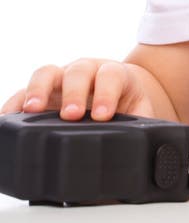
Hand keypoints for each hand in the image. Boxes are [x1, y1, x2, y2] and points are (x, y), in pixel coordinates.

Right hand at [0, 59, 154, 120]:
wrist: (119, 92)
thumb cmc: (128, 104)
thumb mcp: (140, 113)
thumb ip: (141, 128)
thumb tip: (142, 151)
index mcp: (114, 74)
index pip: (111, 75)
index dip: (106, 93)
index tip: (103, 115)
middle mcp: (86, 72)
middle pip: (78, 71)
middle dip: (74, 92)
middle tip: (71, 115)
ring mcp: (61, 80)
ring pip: (47, 73)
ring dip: (38, 90)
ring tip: (32, 111)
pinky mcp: (41, 94)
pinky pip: (22, 93)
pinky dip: (14, 104)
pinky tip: (8, 120)